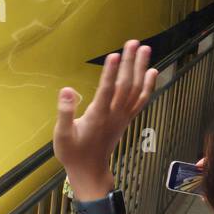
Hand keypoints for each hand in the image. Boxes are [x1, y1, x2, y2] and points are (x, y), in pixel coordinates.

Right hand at [53, 39, 156, 197]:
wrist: (90, 171)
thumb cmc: (73, 154)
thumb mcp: (62, 136)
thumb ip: (65, 113)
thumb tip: (67, 90)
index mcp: (97, 117)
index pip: (106, 91)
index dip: (110, 73)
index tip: (115, 55)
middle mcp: (114, 115)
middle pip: (125, 86)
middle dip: (130, 63)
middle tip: (133, 42)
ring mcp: (123, 117)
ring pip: (136, 90)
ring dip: (141, 69)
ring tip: (145, 49)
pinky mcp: (126, 119)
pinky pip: (141, 100)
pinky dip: (148, 85)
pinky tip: (152, 71)